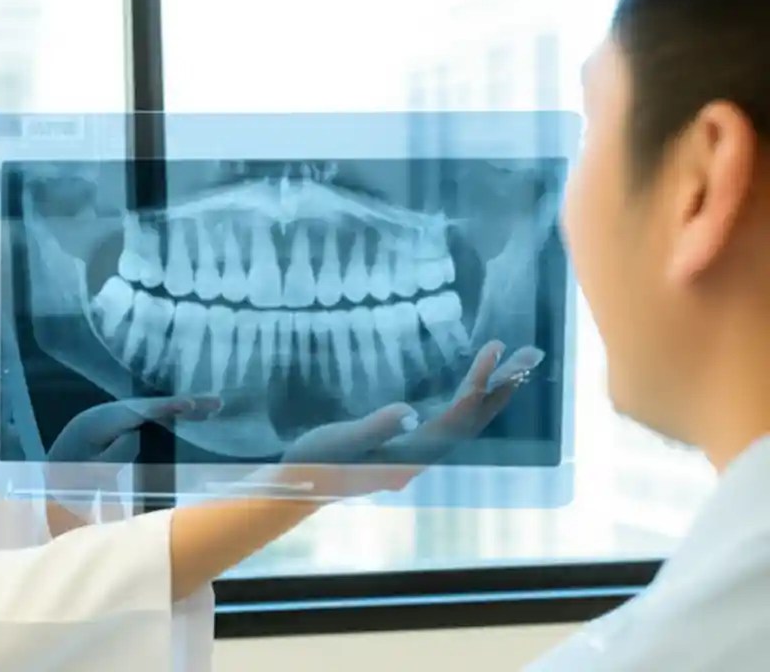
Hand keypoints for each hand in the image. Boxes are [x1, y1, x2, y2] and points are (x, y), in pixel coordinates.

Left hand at [44, 395, 221, 498]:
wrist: (57, 465)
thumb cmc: (71, 473)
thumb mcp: (89, 470)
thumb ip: (113, 454)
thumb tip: (137, 435)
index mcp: (102, 421)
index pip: (140, 411)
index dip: (166, 407)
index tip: (189, 404)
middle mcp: (112, 412)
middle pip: (153, 405)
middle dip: (184, 403)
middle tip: (217, 402)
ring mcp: (119, 415)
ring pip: (156, 410)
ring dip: (182, 408)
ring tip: (213, 408)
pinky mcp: (125, 423)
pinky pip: (152, 417)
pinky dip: (172, 415)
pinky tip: (190, 416)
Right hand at [271, 339, 544, 497]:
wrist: (301, 486)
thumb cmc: (316, 462)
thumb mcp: (340, 442)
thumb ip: (375, 428)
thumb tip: (412, 414)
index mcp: (412, 454)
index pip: (459, 415)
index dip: (480, 382)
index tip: (495, 347)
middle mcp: (424, 456)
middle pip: (475, 420)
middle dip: (504, 387)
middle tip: (533, 354)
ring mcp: (417, 453)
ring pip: (467, 422)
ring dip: (493, 394)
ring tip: (517, 366)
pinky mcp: (407, 447)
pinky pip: (451, 422)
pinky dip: (469, 401)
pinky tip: (473, 389)